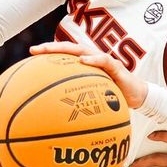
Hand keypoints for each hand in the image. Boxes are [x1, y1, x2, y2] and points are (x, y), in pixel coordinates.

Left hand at [30, 42, 147, 107]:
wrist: (138, 96)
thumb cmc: (114, 97)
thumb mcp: (93, 99)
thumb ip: (78, 101)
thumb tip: (57, 118)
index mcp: (84, 65)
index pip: (63, 55)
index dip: (47, 53)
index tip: (29, 54)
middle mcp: (92, 58)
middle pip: (68, 48)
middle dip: (50, 47)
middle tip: (34, 50)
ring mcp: (104, 61)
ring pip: (82, 49)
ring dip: (67, 48)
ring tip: (53, 49)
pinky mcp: (116, 67)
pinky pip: (104, 60)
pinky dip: (93, 59)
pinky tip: (82, 60)